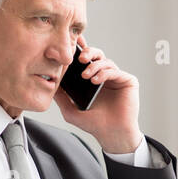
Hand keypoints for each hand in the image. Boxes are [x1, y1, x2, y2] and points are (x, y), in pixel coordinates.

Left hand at [54, 35, 142, 154]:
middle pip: (96, 55)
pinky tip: (95, 80)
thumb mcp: (70, 110)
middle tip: (80, 58)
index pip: (86, 60)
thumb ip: (60, 96)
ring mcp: (117, 78)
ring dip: (94, 66)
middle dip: (87, 53)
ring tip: (86, 76)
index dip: (79, 50)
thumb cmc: (94, 124)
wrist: (111, 135)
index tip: (71, 43)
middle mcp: (105, 76)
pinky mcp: (128, 81)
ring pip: (105, 61)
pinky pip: (114, 70)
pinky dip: (104, 73)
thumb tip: (49, 83)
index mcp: (92, 79)